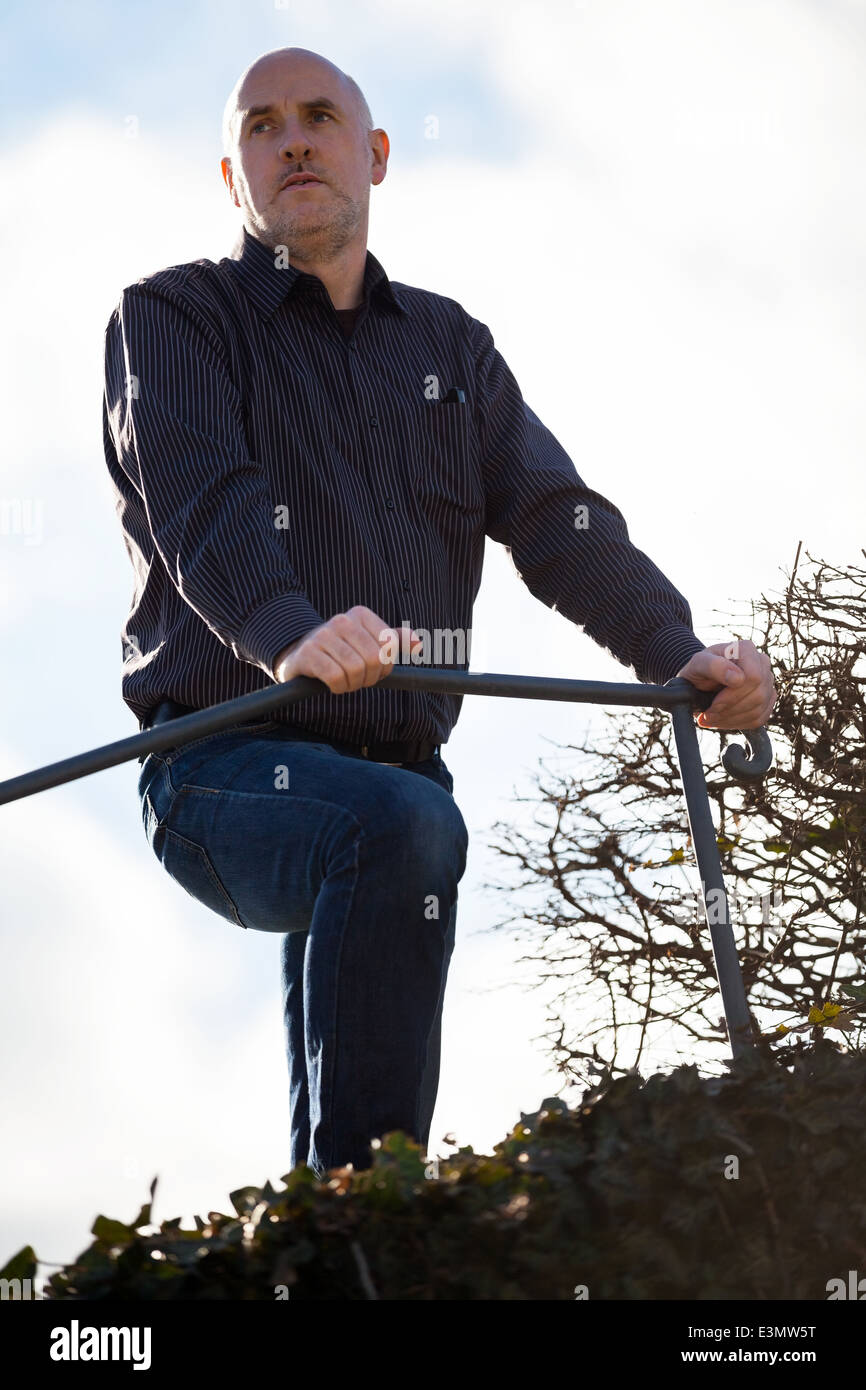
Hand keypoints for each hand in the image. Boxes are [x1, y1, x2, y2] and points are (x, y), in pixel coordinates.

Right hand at [272, 606, 421, 694]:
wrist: (299, 654)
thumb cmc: (340, 650)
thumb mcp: (368, 641)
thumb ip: (394, 641)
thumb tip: (418, 645)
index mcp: (360, 614)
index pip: (389, 646)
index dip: (385, 666)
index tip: (373, 669)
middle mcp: (342, 620)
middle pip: (374, 659)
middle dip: (369, 677)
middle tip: (359, 679)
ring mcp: (323, 635)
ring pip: (355, 670)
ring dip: (353, 684)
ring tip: (345, 681)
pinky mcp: (308, 652)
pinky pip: (335, 677)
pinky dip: (338, 687)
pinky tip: (333, 684)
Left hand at [676, 640, 776, 730]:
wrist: (699, 683)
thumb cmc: (698, 670)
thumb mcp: (697, 665)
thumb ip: (714, 666)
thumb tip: (738, 678)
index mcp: (746, 649)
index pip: (753, 677)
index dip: (733, 695)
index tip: (714, 703)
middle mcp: (761, 662)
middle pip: (758, 695)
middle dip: (730, 709)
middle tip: (709, 714)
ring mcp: (767, 681)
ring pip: (758, 709)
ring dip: (731, 718)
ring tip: (712, 717)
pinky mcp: (767, 699)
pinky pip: (759, 718)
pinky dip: (738, 723)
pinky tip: (723, 719)